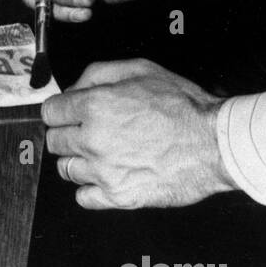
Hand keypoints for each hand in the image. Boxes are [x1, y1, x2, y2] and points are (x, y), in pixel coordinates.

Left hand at [41, 59, 235, 208]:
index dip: (60, 111)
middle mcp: (94, 140)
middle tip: (88, 132)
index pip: (50, 112)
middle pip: (54, 141)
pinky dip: (89, 189)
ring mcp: (104, 171)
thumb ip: (98, 74)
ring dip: (78, 160)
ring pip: (66, 169)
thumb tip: (72, 89)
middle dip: (67, 134)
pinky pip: (83, 197)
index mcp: (95, 106)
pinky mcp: (118, 197)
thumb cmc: (184, 106)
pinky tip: (105, 177)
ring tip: (101, 154)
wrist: (215, 143)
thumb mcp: (141, 70)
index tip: (67, 114)